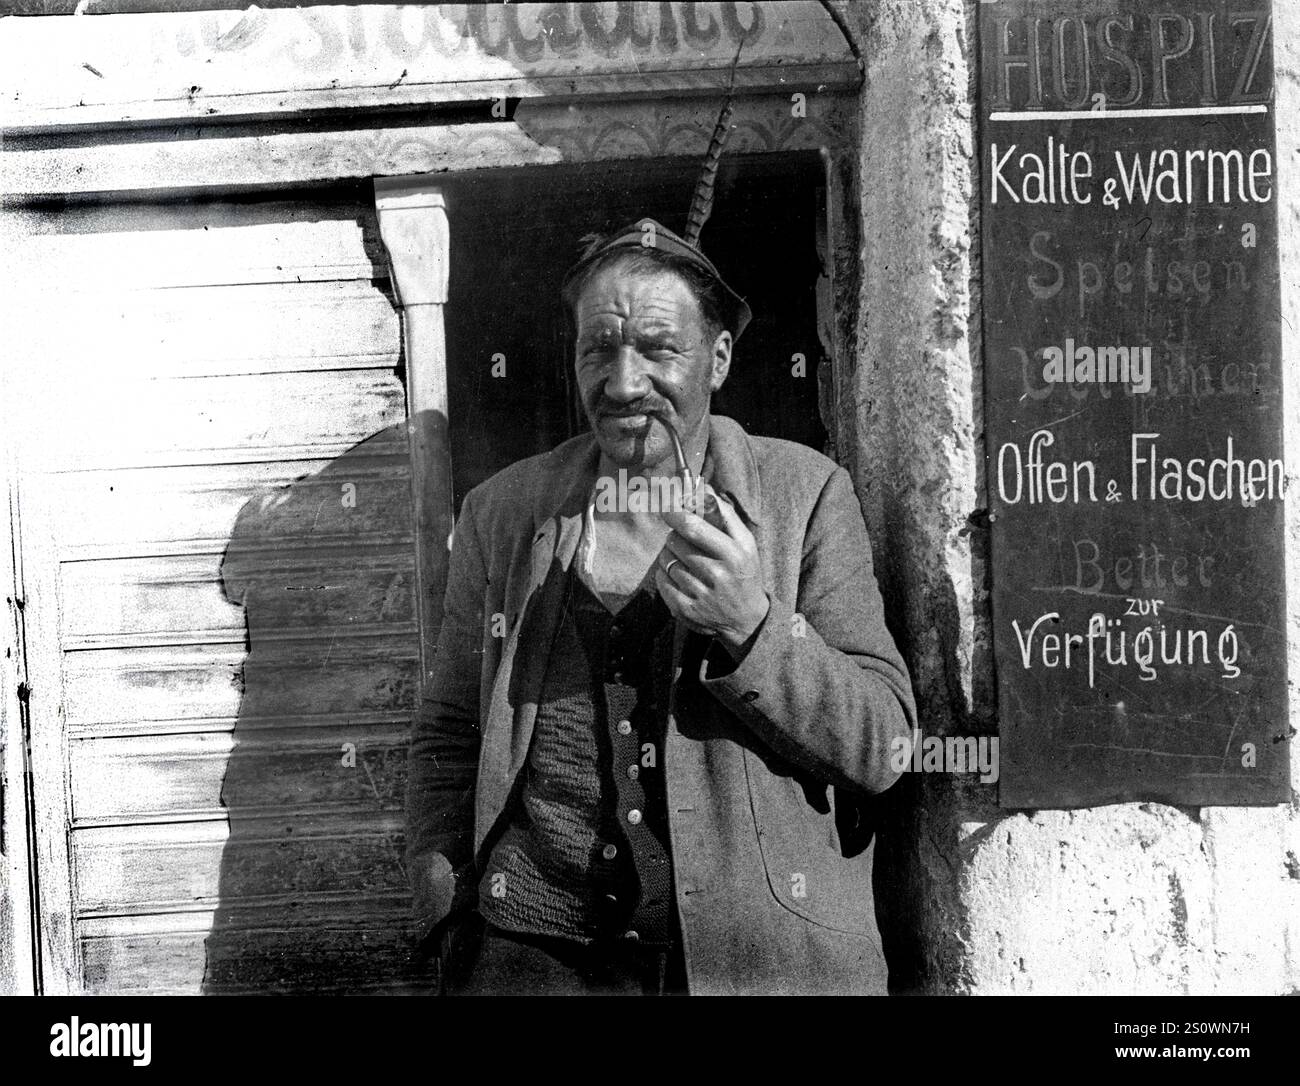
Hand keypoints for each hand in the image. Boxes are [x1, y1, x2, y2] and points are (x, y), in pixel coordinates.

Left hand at [655, 490, 769, 654]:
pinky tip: (681, 577)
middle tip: (686, 540)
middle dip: (675, 534)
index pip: (692, 526)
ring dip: (671, 554)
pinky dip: (666, 574)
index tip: (668, 506)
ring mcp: (698, 594)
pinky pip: (661, 580)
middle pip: (675, 541)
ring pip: (666, 559)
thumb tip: (702, 488)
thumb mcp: (745, 543)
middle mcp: (716, 574)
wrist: (746, 620)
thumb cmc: (744, 574)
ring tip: (687, 560)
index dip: (674, 512)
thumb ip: (725, 514)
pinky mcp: (684, 610)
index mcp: (733, 554)